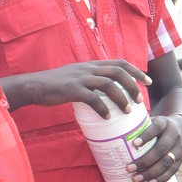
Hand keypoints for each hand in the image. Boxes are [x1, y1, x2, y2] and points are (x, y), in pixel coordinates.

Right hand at [11, 60, 148, 115]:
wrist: (33, 86)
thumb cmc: (56, 84)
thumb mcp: (77, 75)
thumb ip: (92, 79)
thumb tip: (108, 90)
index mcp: (91, 65)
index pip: (120, 63)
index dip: (136, 71)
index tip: (148, 82)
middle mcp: (88, 68)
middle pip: (118, 72)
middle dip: (133, 86)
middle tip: (139, 101)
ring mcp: (80, 78)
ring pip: (108, 85)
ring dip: (121, 98)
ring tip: (127, 111)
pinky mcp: (71, 90)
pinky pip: (92, 99)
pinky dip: (102, 108)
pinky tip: (107, 117)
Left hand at [129, 113, 181, 181]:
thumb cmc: (159, 128)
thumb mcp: (153, 122)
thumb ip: (140, 127)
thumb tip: (115, 136)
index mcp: (165, 124)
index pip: (156, 128)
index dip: (146, 136)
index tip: (134, 144)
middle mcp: (174, 136)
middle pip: (161, 149)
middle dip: (145, 161)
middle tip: (129, 168)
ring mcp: (179, 149)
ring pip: (166, 162)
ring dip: (151, 172)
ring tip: (137, 178)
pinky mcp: (181, 160)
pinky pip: (172, 171)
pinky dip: (161, 178)